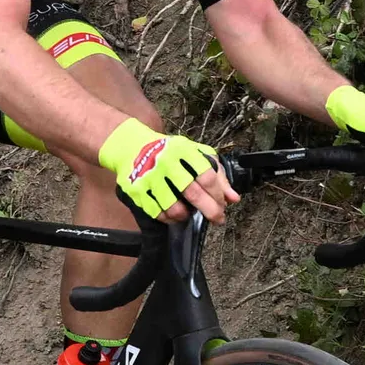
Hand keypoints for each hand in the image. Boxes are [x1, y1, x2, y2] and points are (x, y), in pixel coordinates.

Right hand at [98, 120, 231, 222]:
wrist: (131, 146)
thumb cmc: (169, 151)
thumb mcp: (195, 153)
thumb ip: (217, 173)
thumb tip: (233, 198)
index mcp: (183, 151)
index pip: (207, 176)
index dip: (218, 194)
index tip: (223, 204)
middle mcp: (166, 163)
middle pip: (193, 194)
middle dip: (210, 210)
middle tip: (217, 219)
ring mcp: (150, 177)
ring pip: (174, 208)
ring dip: (187, 216)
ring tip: (190, 214)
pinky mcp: (137, 190)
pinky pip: (158, 213)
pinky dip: (169, 218)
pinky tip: (174, 215)